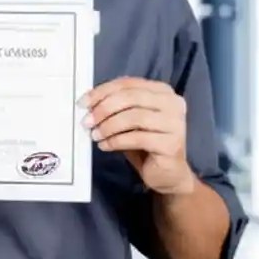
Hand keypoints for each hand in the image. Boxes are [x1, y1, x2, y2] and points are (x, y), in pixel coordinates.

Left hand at [79, 77, 196, 194]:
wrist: (168, 174)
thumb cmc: (146, 145)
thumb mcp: (129, 121)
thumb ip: (116, 106)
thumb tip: (89, 101)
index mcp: (162, 91)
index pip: (128, 84)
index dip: (102, 91)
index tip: (83, 103)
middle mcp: (173, 103)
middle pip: (131, 98)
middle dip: (104, 109)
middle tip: (87, 121)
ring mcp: (175, 123)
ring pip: (134, 117)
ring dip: (108, 126)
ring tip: (95, 135)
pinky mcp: (171, 144)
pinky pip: (137, 138)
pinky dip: (116, 141)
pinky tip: (105, 146)